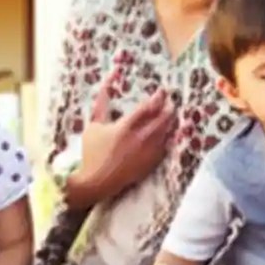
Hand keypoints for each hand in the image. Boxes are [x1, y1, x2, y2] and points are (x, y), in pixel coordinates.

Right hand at [76, 73, 174, 198]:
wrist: (96, 181)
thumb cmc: (92, 152)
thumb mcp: (94, 126)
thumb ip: (101, 104)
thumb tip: (106, 83)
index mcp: (125, 127)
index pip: (147, 108)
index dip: (158, 98)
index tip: (162, 92)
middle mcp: (139, 139)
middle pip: (161, 120)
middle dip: (168, 109)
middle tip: (171, 102)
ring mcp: (146, 153)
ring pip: (165, 134)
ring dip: (170, 123)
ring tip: (171, 116)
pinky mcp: (150, 165)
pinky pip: (165, 149)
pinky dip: (168, 139)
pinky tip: (168, 135)